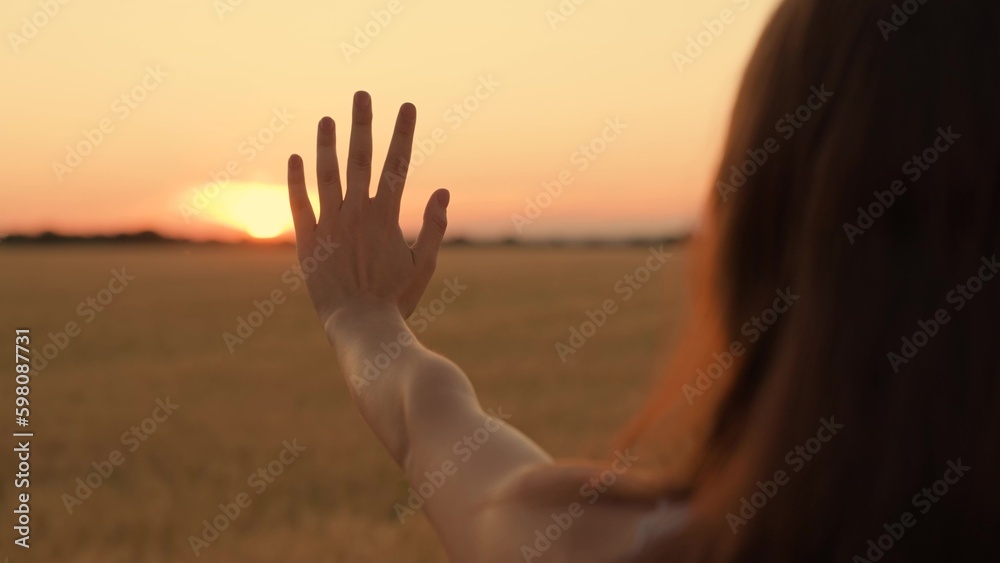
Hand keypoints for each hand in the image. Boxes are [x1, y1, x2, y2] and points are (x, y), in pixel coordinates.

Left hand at [286, 91, 449, 326]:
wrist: (360, 326)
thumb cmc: (396, 299)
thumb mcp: (424, 264)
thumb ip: (434, 227)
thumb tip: (443, 192)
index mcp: (386, 215)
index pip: (398, 164)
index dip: (404, 132)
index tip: (408, 106)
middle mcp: (357, 212)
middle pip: (360, 158)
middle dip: (363, 123)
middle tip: (362, 94)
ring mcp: (330, 224)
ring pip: (327, 174)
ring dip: (327, 144)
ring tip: (327, 118)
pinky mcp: (309, 241)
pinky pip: (298, 204)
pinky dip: (296, 180)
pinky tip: (295, 157)